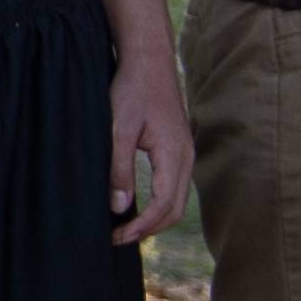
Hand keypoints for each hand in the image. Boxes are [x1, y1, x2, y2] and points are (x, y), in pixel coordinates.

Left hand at [105, 43, 192, 247]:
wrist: (149, 62)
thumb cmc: (131, 90)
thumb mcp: (118, 128)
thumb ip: (119, 167)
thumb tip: (120, 207)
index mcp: (174, 156)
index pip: (163, 207)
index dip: (140, 227)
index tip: (115, 238)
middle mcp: (186, 159)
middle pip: (174, 210)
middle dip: (147, 229)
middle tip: (115, 239)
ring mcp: (185, 155)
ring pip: (175, 200)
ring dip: (152, 219)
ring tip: (122, 228)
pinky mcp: (178, 150)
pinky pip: (173, 187)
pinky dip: (157, 204)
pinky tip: (134, 205)